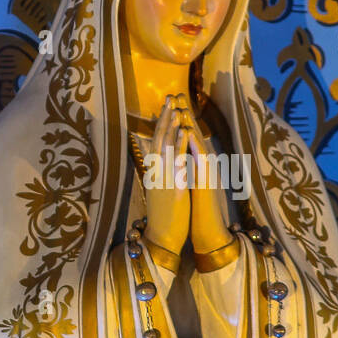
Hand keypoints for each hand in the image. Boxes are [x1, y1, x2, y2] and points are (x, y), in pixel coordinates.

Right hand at [140, 94, 190, 254]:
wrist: (161, 238)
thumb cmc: (163, 217)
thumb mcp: (158, 192)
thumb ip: (159, 176)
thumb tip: (159, 163)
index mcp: (153, 173)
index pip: (154, 143)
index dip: (160, 125)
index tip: (165, 109)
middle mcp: (156, 173)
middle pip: (158, 139)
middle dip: (164, 119)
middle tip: (169, 99)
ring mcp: (163, 179)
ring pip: (166, 147)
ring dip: (171, 126)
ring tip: (176, 109)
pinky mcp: (173, 186)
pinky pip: (177, 161)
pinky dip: (180, 145)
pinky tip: (183, 132)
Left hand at [184, 108, 234, 256]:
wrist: (208, 232)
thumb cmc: (196, 212)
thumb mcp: (188, 186)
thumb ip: (185, 170)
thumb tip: (177, 158)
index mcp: (197, 166)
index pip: (187, 138)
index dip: (179, 120)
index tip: (170, 104)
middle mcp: (203, 165)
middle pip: (193, 134)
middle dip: (183, 114)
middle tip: (175, 95)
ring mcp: (207, 172)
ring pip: (198, 143)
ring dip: (189, 123)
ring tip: (181, 105)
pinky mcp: (207, 181)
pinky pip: (200, 159)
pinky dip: (194, 145)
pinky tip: (188, 132)